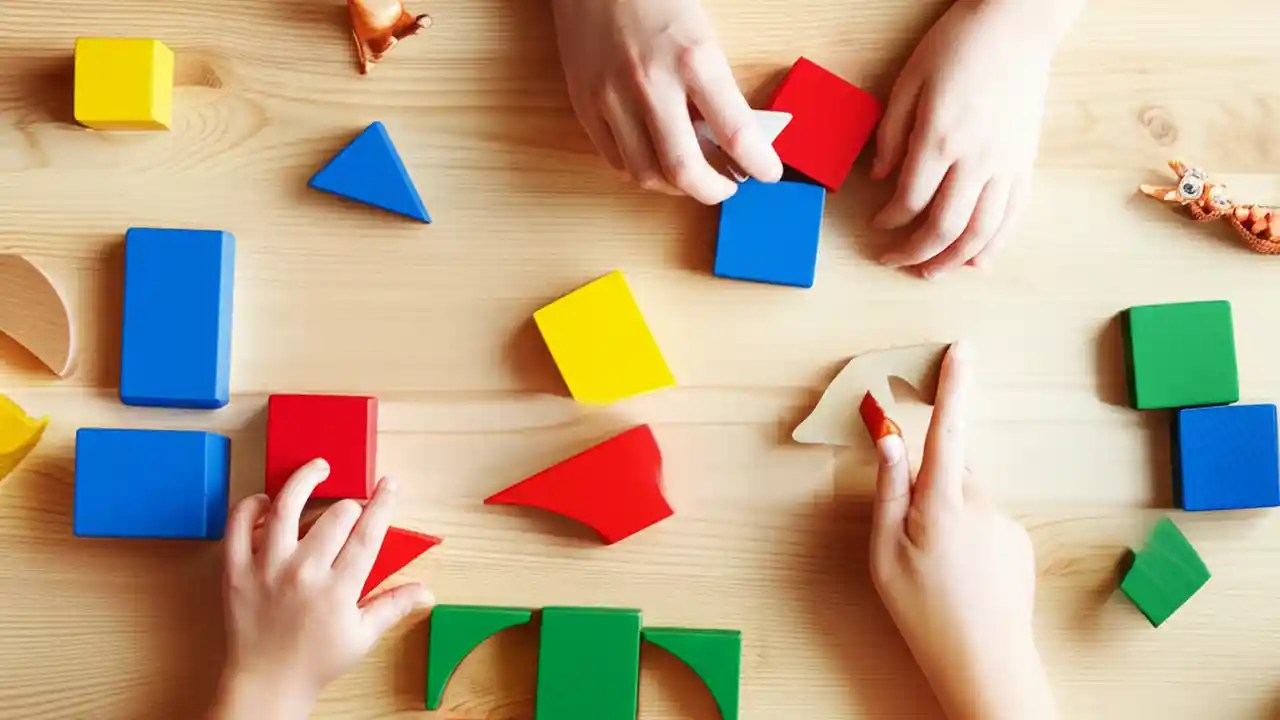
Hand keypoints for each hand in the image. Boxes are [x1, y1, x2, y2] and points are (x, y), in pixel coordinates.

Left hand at [208, 460, 433, 719]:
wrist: (265, 685)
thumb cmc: (315, 662)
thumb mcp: (362, 636)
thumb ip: (393, 606)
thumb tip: (427, 591)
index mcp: (338, 590)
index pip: (368, 533)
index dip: (383, 503)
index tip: (390, 484)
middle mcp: (304, 574)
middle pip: (335, 517)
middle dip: (351, 504)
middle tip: (353, 506)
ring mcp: (267, 569)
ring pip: (285, 508)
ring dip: (304, 480)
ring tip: (316, 468)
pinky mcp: (236, 571)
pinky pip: (238, 525)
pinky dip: (251, 505)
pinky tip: (267, 500)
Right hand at [551, 0, 782, 203]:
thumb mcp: (702, 35)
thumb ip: (716, 86)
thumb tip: (734, 136)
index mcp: (692, 59)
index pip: (735, 132)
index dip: (759, 163)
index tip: (768, 172)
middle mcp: (651, 84)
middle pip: (685, 171)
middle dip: (713, 190)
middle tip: (727, 186)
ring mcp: (612, 99)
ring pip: (646, 174)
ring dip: (676, 186)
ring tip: (693, 175)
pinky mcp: (585, 106)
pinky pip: (616, 160)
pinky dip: (642, 170)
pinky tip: (657, 158)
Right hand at [869, 343, 1055, 719]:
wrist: (985, 664)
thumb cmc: (924, 613)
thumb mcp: (885, 554)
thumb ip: (887, 491)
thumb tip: (889, 442)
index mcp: (942, 504)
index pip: (947, 430)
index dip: (953, 388)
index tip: (960, 352)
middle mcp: (981, 504)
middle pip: (950, 471)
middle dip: (930, 489)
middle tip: (912, 539)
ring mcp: (1006, 523)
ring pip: (967, 500)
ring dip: (949, 519)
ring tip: (939, 570)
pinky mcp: (1021, 542)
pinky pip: (987, 523)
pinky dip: (970, 539)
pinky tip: (963, 577)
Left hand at [871, 0, 1078, 276]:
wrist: (1017, 27)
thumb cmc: (959, 48)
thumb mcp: (909, 82)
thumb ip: (891, 135)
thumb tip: (880, 178)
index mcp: (940, 139)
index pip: (909, 200)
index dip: (889, 221)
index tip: (876, 224)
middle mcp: (975, 159)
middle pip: (944, 227)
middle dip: (914, 253)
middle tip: (895, 260)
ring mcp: (1006, 164)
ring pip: (980, 232)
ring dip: (952, 260)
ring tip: (931, 271)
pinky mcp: (1026, 163)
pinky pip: (1012, 216)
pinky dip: (994, 245)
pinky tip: (977, 260)